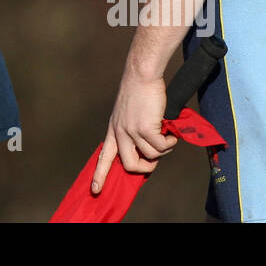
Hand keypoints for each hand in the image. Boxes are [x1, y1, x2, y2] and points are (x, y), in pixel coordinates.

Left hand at [91, 70, 177, 193]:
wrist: (141, 75)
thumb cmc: (138, 92)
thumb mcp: (126, 113)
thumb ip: (131, 131)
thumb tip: (146, 151)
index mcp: (113, 130)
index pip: (103, 156)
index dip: (99, 175)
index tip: (95, 190)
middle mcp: (120, 132)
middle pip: (128, 164)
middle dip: (144, 168)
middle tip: (154, 162)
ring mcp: (132, 130)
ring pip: (150, 156)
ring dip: (162, 151)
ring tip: (167, 139)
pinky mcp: (146, 127)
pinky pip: (161, 146)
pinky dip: (169, 143)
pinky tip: (171, 135)